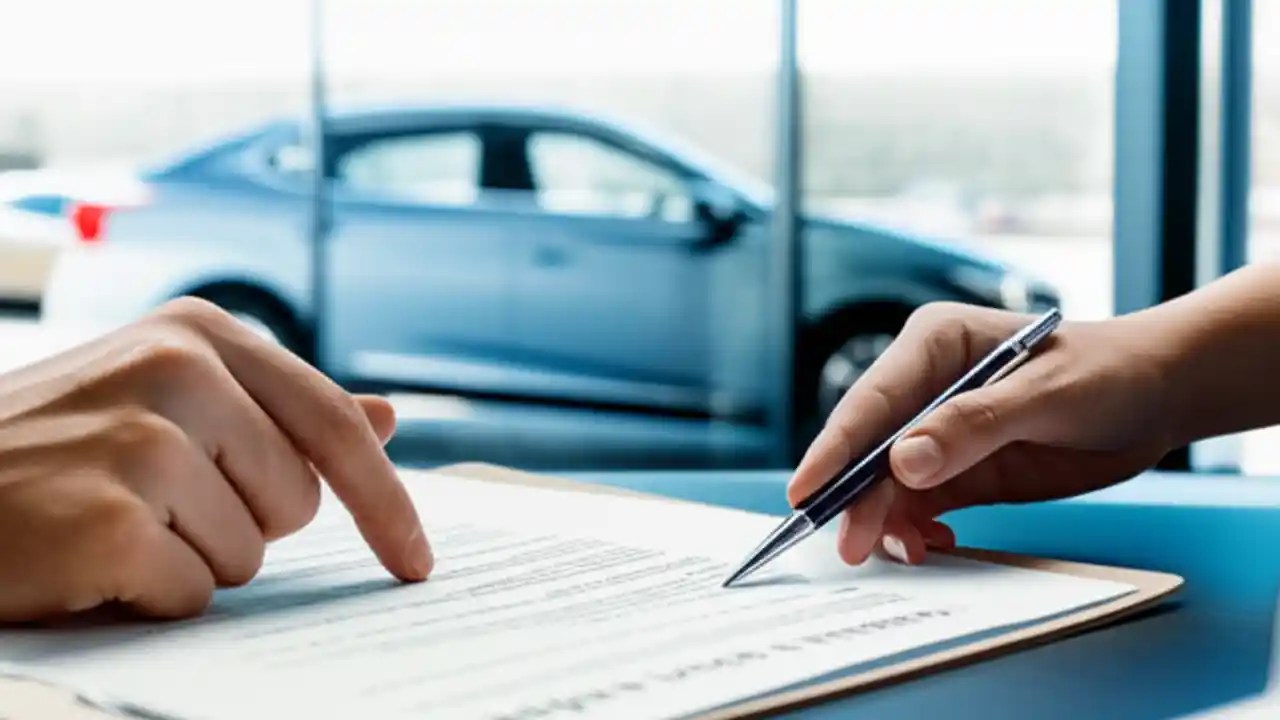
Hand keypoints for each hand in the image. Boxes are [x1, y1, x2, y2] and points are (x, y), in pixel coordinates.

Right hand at [0, 298, 430, 620]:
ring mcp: (141, 441)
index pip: (334, 425)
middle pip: (296, 501)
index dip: (386, 501)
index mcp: (199, 332)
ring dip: (188, 559)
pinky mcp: (110, 518)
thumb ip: (279, 408)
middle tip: (149, 499)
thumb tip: (385, 418)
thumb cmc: (49, 447)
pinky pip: (192, 594)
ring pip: (248, 554)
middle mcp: (177, 369)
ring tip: (110, 519)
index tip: (415, 559)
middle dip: (240, 523)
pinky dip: (145, 596)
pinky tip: (86, 557)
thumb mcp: (163, 396)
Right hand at [789, 303, 1177, 566]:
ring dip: (885, 519)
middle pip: (870, 447)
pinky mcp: (955, 467)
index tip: (806, 489)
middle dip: (856, 496)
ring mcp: (937, 430)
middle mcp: (924, 385)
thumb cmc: (1106, 373)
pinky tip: (931, 544)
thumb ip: (973, 426)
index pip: (872, 400)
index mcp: (934, 342)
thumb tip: (903, 463)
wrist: (1155, 397)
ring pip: (888, 482)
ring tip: (902, 552)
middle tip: (849, 545)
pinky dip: (916, 528)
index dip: (835, 448)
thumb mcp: (1046, 395)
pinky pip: (918, 503)